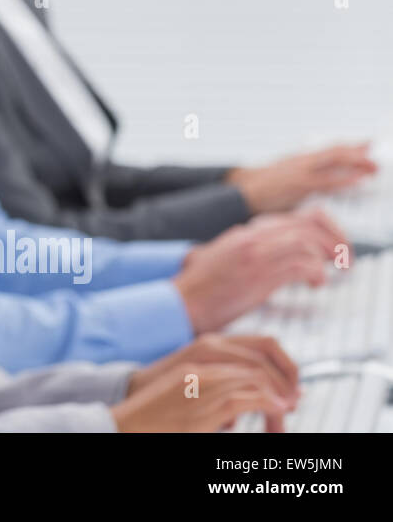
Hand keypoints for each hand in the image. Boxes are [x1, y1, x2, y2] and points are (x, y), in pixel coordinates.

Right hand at [113, 336, 298, 431]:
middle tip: (295, 400)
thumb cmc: (157, 410)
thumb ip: (217, 383)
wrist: (129, 422)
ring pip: (258, 379)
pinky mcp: (205, 405)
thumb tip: (251, 398)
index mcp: (202, 354)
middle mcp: (204, 363)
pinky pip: (248, 399)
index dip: (282, 364)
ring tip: (286, 413)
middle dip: (285, 381)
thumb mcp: (188, 386)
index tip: (291, 384)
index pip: (257, 346)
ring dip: (279, 398)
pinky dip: (269, 405)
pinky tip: (276, 412)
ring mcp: (204, 382)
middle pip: (260, 362)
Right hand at [174, 210, 347, 331]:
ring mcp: (255, 254)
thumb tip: (263, 256)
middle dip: (332, 239)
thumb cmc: (199, 289)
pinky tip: (314, 285)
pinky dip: (316, 273)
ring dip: (326, 256)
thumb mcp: (221, 259)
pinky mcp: (259, 274)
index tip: (328, 247)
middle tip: (341, 258)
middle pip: (304, 222)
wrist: (180, 303)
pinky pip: (301, 264)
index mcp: (243, 233)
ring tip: (330, 273)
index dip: (319, 230)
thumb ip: (243, 251)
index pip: (291, 218)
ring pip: (306, 240)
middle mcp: (250, 237)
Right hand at [227, 143, 376, 213]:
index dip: (351, 146)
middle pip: (336, 151)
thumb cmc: (261, 187)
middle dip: (358, 154)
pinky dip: (346, 179)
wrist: (241, 192)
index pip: (330, 148)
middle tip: (375, 159)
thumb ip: (301, 172)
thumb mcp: (282, 174)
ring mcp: (301, 172)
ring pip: (335, 162)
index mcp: (299, 158)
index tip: (368, 144)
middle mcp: (302, 161)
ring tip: (373, 167)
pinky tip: (358, 180)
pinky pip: (328, 181)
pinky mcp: (300, 185)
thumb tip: (318, 176)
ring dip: (357, 164)